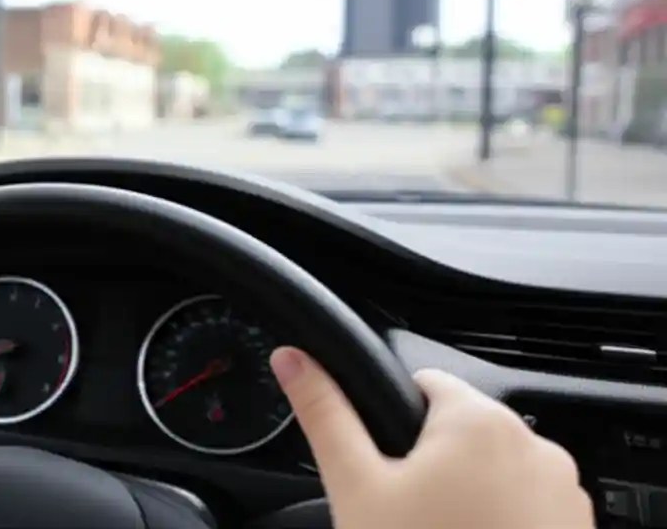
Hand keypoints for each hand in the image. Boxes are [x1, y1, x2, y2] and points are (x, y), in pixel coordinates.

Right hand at [270, 347, 593, 528]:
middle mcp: (536, 445)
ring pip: (496, 470)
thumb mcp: (357, 488)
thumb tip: (292, 359)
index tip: (388, 469)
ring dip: (470, 492)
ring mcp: (565, 490)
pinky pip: (530, 506)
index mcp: (478, 420)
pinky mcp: (578, 527)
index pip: (425, 383)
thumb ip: (324, 414)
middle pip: (461, 431)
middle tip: (408, 515)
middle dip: (432, 463)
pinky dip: (504, 520)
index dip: (395, 423)